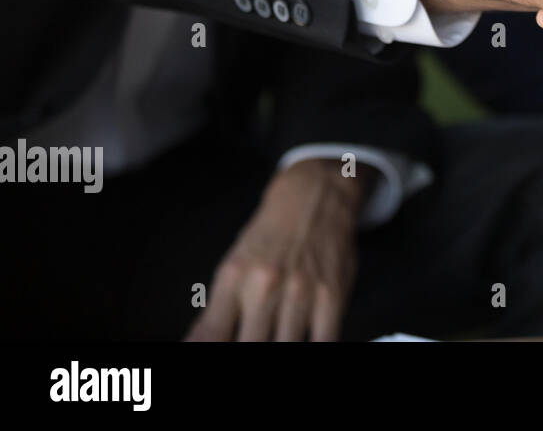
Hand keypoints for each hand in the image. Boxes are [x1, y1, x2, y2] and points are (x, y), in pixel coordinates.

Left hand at [185, 159, 365, 341]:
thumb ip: (219, 310)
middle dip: (247, 347)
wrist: (315, 197)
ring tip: (275, 338)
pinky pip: (322, 341)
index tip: (209, 357)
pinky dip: (313, 347)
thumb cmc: (273, 235)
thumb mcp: (234, 265)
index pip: (210, 336)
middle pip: (248, 346)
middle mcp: (265, 285)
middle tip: (252, 339)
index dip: (206, 353)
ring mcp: (301, 292)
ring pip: (285, 347)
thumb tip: (199, 343)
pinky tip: (304, 341)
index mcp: (234, 277)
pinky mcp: (332, 296)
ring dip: (279, 346)